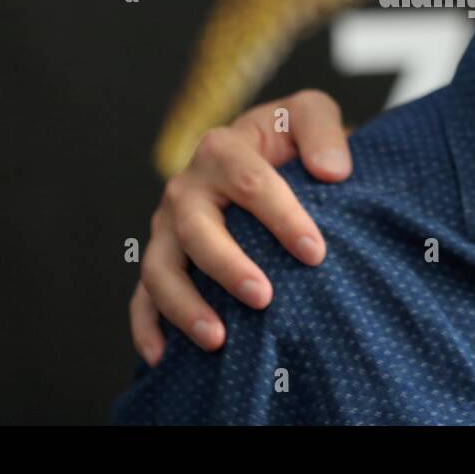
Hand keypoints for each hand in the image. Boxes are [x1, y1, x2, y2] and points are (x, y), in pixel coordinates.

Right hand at [129, 90, 350, 364]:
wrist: (266, 157)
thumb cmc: (289, 141)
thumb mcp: (308, 116)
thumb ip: (322, 131)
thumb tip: (332, 173)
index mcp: (223, 150)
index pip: (251, 183)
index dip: (282, 218)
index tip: (315, 253)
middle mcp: (187, 189)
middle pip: (196, 229)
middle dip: (227, 267)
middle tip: (264, 298)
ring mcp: (167, 228)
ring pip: (160, 269)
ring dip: (184, 306)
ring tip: (218, 340)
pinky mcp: (161, 260)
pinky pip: (142, 297)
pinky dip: (147, 327)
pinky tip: (164, 358)